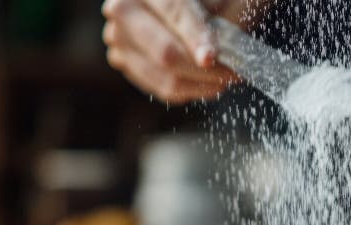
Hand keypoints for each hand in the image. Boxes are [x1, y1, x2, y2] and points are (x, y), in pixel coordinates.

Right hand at [102, 0, 248, 103]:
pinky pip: (161, 88)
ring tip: (224, 78)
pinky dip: (190, 90)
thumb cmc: (209, 0)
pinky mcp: (123, 61)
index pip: (175, 11)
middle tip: (232, 73)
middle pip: (165, 52)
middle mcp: (125, 8)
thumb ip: (221, 19)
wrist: (180, 5)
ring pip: (164, 76)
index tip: (212, 58)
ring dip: (200, 84)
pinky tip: (206, 82)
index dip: (195, 37)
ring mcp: (119, 37)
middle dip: (203, 70)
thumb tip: (213, 56)